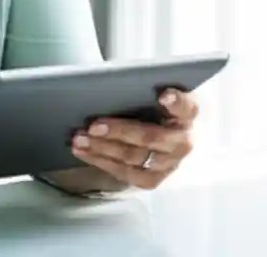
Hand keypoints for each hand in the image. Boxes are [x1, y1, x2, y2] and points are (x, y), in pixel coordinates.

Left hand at [67, 89, 198, 189]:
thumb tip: (107, 86)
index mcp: (187, 114)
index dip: (176, 101)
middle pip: (150, 136)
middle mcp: (183, 141)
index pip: (186, 106)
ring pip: (134, 157)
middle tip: (92, 126)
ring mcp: (170, 164)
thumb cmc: (149, 109)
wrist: (156, 135)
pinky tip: (83, 152)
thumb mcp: (149, 96)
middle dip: (119, 131)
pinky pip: (126, 173)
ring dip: (103, 148)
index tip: (163, 95)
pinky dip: (101, 161)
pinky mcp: (154, 180)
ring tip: (79, 139)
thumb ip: (139, 90)